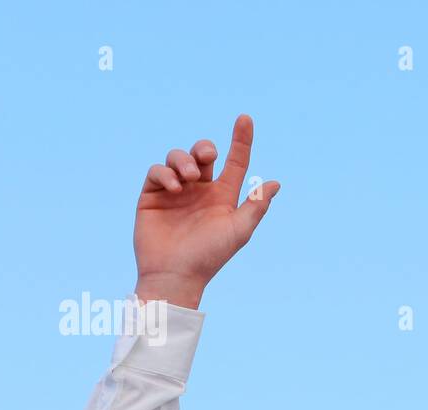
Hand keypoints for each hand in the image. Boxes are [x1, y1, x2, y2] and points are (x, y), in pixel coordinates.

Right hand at [133, 114, 279, 308]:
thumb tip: (275, 183)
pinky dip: (165, 173)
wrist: (175, 273)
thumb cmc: (210, 256)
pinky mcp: (153, 195)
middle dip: (204, 148)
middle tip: (207, 156)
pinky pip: (157, 171)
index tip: (246, 118)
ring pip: (178, 158)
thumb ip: (255, 206)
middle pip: (203, 154)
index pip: (235, 162)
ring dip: (184, 160)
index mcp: (223, 196)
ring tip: (188, 179)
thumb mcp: (238, 230)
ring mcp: (176, 192)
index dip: (241, 140)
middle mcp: (200, 191)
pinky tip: (174, 188)